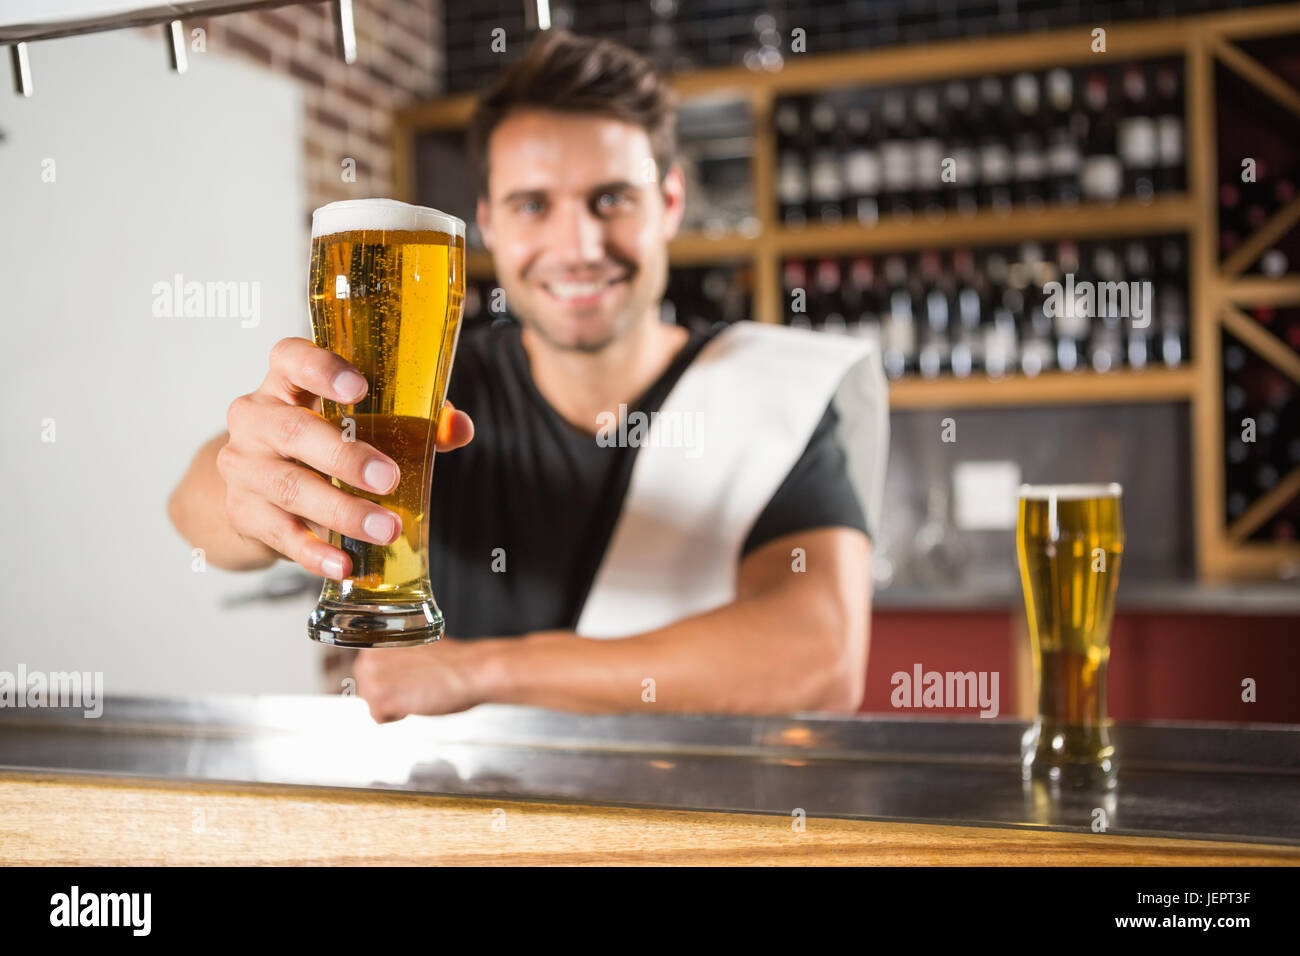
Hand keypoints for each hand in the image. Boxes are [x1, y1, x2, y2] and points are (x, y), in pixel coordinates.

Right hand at [216, 336, 473, 578]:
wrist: (256, 487)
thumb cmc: (320, 440)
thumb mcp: (359, 422)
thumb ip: (414, 419)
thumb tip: (458, 427)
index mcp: (286, 383)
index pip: (290, 357)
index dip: (321, 368)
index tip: (359, 387)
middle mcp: (257, 419)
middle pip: (293, 430)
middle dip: (345, 456)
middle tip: (389, 477)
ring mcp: (244, 467)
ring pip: (290, 486)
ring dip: (342, 510)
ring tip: (385, 527)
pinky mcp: (245, 512)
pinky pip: (280, 535)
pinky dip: (315, 552)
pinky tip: (344, 563)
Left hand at [353, 640, 483, 721]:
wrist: (471, 671)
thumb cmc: (453, 661)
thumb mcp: (417, 646)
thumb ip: (396, 652)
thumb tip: (392, 663)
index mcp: (377, 640)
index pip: (368, 669)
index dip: (390, 677)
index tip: (407, 676)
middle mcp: (369, 656)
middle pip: (366, 687)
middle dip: (388, 692)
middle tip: (414, 685)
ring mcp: (373, 678)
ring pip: (371, 703)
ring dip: (393, 704)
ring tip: (416, 692)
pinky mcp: (381, 699)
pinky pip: (378, 717)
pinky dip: (397, 716)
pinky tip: (414, 702)